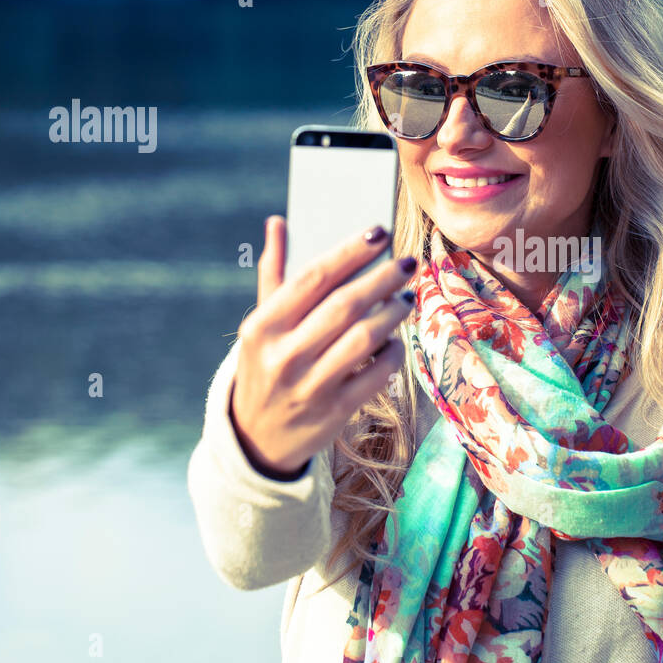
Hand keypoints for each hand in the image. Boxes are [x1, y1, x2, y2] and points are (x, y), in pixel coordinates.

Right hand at [229, 216, 415, 475]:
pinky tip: (397, 338)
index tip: (379, 232)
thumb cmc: (264, 367)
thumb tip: (278, 223)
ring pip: (365, 339)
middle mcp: (284, 355)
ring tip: (406, 297)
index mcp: (262, 327)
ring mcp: (310, 386)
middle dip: (383, 278)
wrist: (255, 438)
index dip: (350, 252)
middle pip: (345, 305)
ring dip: (393, 313)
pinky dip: (394, 352)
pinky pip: (377, 374)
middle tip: (407, 261)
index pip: (313, 278)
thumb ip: (273, 274)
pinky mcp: (335, 412)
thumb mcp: (261, 325)